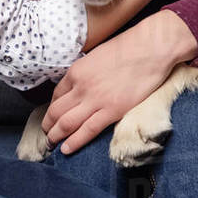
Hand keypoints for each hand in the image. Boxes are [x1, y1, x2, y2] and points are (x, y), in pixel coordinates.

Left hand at [43, 11, 196, 153]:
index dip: (52, 109)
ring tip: (52, 145)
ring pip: (66, 124)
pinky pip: (87, 131)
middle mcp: (81, 87)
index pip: (57, 95)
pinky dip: (74, 142)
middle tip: (47, 135)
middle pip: (56, 111)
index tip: (52, 117)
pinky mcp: (112, 111)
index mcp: (77, 71)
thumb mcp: (98, 55)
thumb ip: (88, 71)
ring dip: (56, 136)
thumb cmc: (130, 47)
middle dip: (48, 126)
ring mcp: (95, 100)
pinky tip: (66, 150)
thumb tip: (85, 83)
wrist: (150, 48)